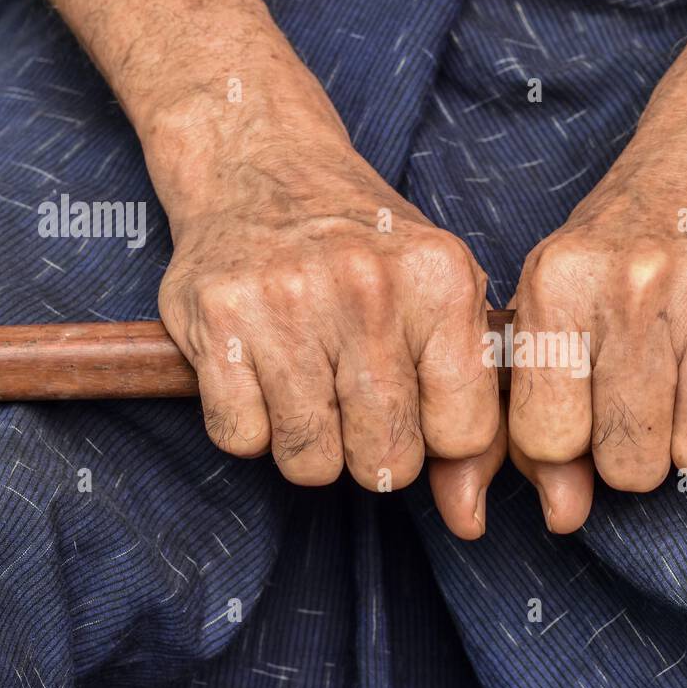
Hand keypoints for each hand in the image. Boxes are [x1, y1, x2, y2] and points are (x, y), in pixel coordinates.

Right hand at [153, 108, 498, 525]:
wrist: (262, 165)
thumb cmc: (366, 249)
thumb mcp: (442, 303)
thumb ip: (469, 414)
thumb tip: (469, 522)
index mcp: (441, 279)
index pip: (461, 434)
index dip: (438, 440)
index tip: (418, 406)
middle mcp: (367, 287)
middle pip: (386, 461)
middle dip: (373, 451)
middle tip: (355, 396)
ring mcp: (287, 301)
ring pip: (311, 462)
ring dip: (310, 443)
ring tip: (308, 380)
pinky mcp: (217, 317)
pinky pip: (242, 441)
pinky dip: (251, 425)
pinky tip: (261, 371)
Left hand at [504, 145, 686, 531]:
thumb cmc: (629, 239)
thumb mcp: (559, 300)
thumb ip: (541, 411)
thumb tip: (561, 517)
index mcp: (560, 282)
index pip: (548, 438)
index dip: (568, 448)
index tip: (584, 417)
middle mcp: (634, 284)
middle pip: (630, 463)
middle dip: (638, 453)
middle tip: (647, 400)